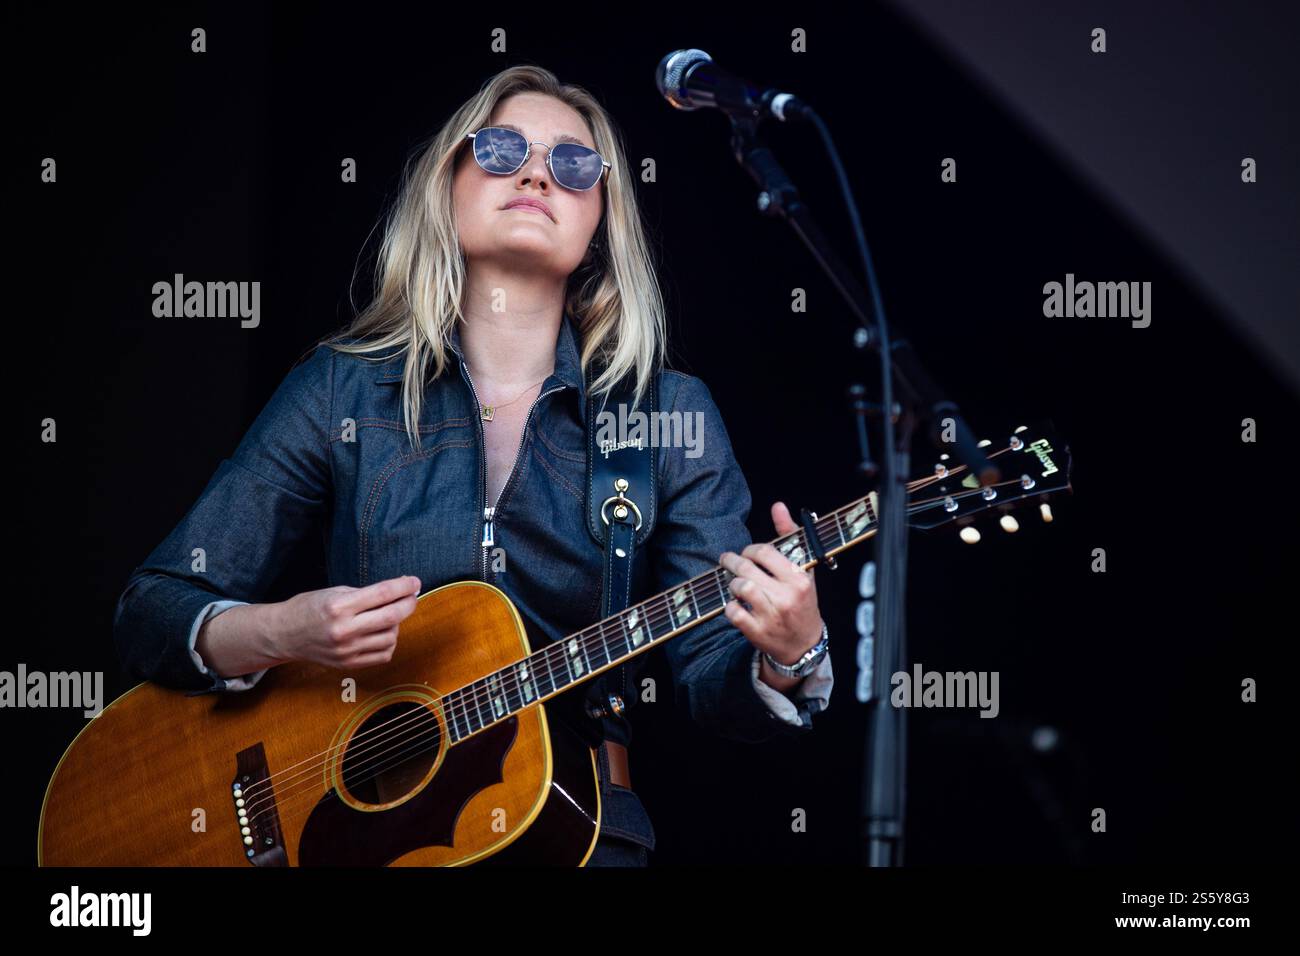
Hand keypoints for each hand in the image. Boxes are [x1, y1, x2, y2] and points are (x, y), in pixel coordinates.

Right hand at [267, 575, 421, 669]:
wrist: (283, 635)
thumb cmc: (308, 608)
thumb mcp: (334, 592)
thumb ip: (364, 594)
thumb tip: (397, 591)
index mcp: (339, 606)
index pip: (382, 594)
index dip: (404, 586)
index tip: (414, 582)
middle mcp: (344, 630)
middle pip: (392, 616)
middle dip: (409, 603)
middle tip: (411, 596)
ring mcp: (347, 650)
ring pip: (391, 636)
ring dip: (396, 623)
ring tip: (388, 615)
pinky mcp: (349, 664)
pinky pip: (383, 655)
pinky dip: (389, 642)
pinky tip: (382, 632)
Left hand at [719, 501, 823, 681]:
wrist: (804, 644)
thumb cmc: (802, 601)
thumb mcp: (802, 569)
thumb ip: (789, 536)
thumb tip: (778, 506)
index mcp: (799, 578)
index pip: (764, 552)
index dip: (750, 550)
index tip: (747, 554)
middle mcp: (786, 597)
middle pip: (746, 569)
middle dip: (731, 562)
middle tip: (727, 561)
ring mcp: (771, 616)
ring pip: (739, 587)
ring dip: (731, 583)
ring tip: (733, 583)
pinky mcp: (758, 632)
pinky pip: (733, 612)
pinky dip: (729, 606)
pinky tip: (735, 603)